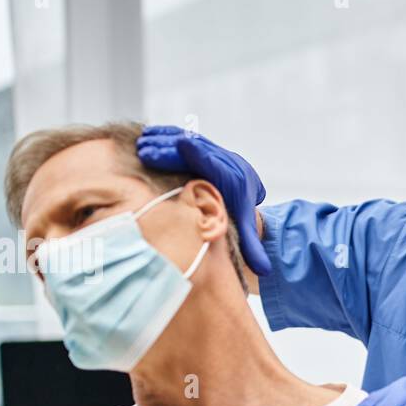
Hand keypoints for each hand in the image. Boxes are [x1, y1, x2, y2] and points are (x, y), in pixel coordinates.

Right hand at [137, 126, 271, 276]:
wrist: (243, 196)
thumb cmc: (239, 213)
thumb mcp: (245, 229)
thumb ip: (252, 247)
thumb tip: (263, 270)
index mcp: (235, 177)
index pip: (214, 160)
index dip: (197, 151)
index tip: (181, 144)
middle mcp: (225, 160)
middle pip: (197, 147)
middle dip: (171, 146)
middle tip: (146, 150)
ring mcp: (212, 150)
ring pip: (187, 138)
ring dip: (164, 140)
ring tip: (142, 145)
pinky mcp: (201, 146)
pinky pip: (182, 135)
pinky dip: (164, 135)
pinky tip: (146, 138)